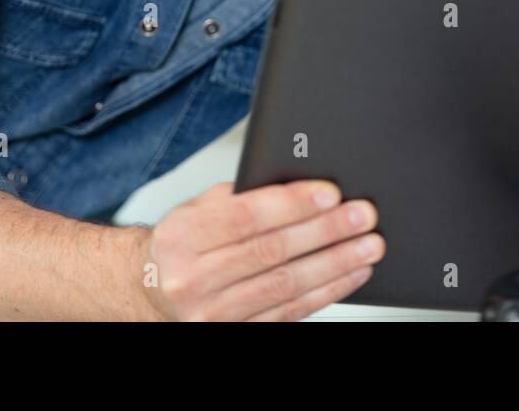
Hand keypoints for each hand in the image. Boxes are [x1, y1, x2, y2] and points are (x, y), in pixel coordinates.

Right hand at [139, 179, 382, 320]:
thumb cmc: (182, 242)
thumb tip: (299, 184)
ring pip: (286, 286)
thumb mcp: (197, 209)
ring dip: (335, 264)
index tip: (331, 193)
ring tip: (368, 245)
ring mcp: (213, 314)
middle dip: (326, 232)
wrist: (150, 289)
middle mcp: (192, 279)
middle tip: (363, 216)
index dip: (292, 205)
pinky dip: (326, 292)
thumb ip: (239, 197)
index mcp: (181, 237)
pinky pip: (290, 313)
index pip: (245, 217)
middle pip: (272, 252)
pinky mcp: (233, 334)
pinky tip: (349, 274)